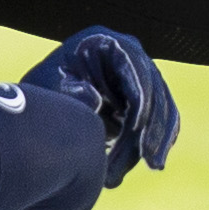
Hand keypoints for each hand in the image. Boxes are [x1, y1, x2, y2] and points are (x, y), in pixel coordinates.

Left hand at [21, 27, 178, 188]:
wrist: (47, 94)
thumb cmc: (46, 86)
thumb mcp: (50, 85)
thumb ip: (71, 91)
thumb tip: (95, 101)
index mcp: (109, 43)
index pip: (135, 71)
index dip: (140, 99)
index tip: (137, 128)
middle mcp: (131, 55)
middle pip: (155, 90)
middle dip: (153, 127)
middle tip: (150, 160)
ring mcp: (141, 75)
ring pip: (163, 108)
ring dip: (158, 138)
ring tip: (153, 166)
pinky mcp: (144, 97)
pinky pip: (159, 118)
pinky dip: (158, 139)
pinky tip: (155, 160)